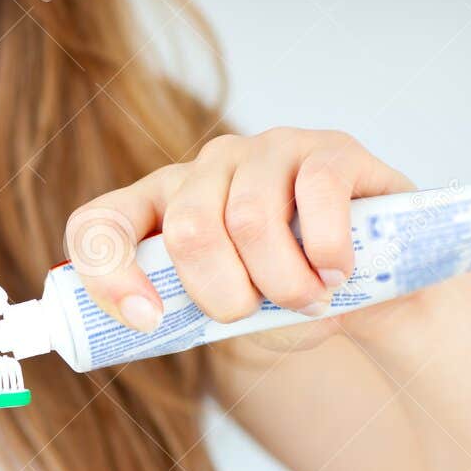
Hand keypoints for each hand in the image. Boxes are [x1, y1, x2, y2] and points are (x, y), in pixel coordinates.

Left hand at [64, 128, 420, 356]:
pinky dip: (326, 250)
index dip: (107, 273)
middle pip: (187, 230)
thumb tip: (145, 320)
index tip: (146, 321)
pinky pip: (316, 192)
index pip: (97, 224)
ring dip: (282, 283)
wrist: (372, 286)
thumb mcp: (222, 315)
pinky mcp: (328, 149)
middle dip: (222, 294)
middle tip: (254, 313)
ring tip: (308, 300)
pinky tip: (337, 272)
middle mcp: (207, 167)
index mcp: (162, 206)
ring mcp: (267, 150)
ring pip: (249, 218)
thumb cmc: (285, 298)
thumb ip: (178, 313)